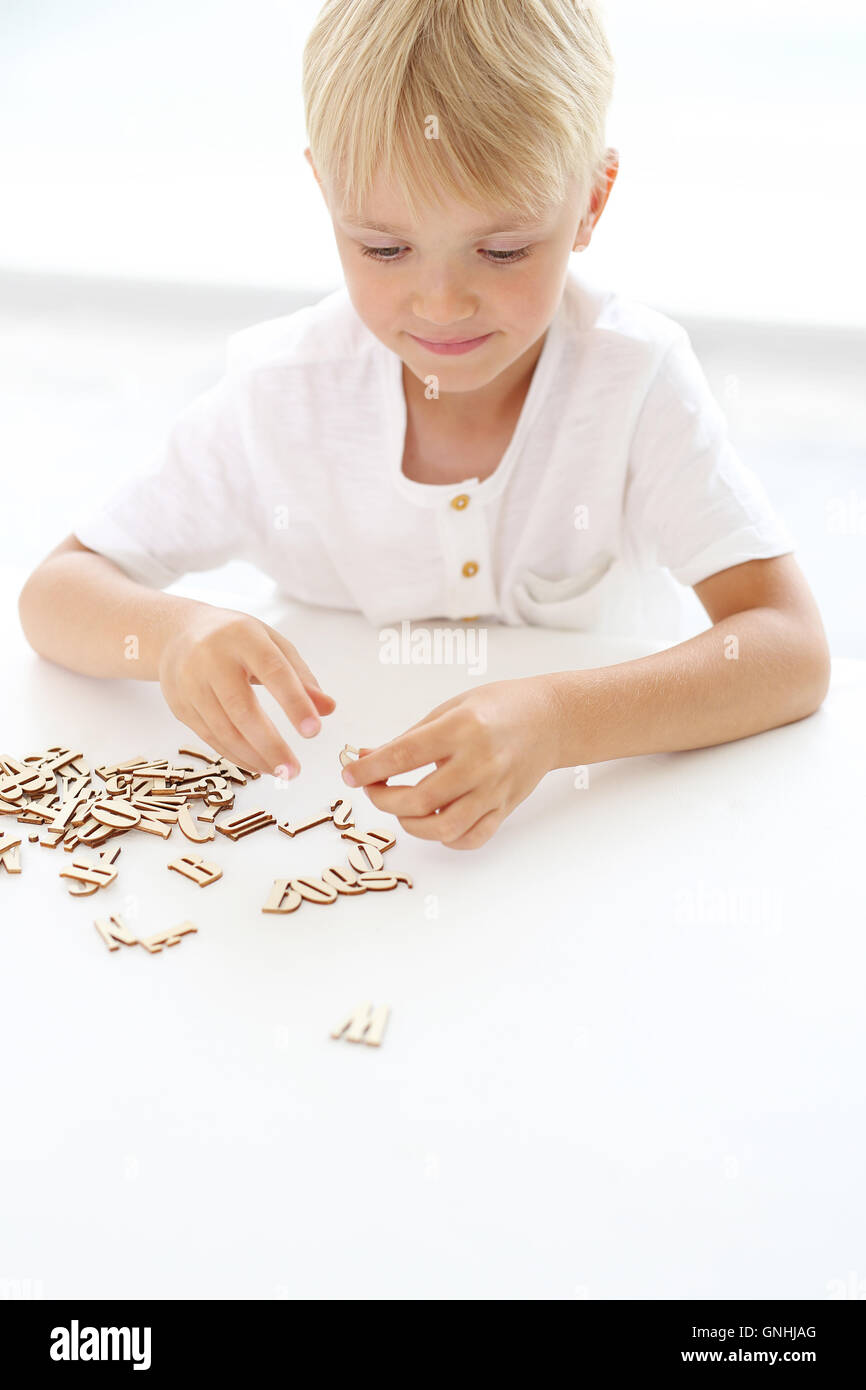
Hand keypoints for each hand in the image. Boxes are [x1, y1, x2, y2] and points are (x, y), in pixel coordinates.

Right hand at [157, 604, 335, 775]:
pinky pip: (210, 738)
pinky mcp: (180, 705)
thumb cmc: (236, 639)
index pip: (273, 671)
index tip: (314, 731)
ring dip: (254, 756)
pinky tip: (258, 765)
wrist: (178, 634)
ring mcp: (190, 683)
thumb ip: (301, 676)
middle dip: (271, 744)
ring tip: (281, 772)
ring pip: (223, 729)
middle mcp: (211, 659)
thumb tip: (328, 709)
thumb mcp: (272, 644)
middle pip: (242, 708)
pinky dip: (236, 756)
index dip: (294, 702)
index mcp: (242, 636)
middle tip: (294, 770)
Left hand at [342, 677, 560, 848]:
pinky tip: (435, 822)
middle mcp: (479, 762)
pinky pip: (471, 838)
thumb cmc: (498, 706)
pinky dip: (446, 838)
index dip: (369, 769)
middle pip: (419, 799)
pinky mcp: (504, 808)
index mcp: (462, 728)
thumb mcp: (450, 709)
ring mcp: (494, 790)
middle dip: (383, 799)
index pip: (404, 755)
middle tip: (373, 789)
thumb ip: (409, 737)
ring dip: (411, 824)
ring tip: (403, 809)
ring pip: (443, 827)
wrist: (551, 719)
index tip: (350, 773)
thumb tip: (365, 757)